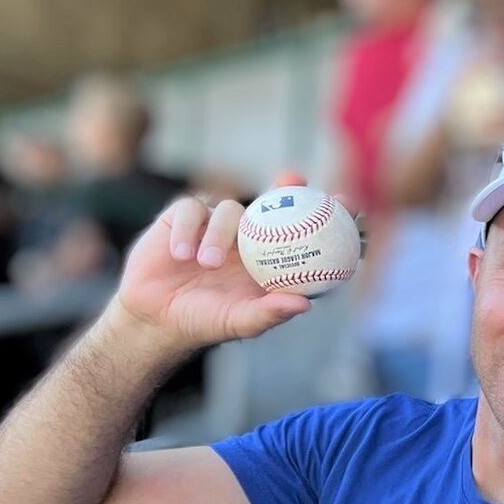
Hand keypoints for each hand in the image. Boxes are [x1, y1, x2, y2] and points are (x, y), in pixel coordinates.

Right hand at [110, 178, 325, 352]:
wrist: (157, 318)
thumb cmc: (206, 321)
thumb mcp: (241, 322)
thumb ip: (270, 312)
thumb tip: (305, 305)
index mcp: (269, 258)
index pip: (301, 230)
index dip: (324, 215)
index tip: (346, 203)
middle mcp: (247, 237)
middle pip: (272, 202)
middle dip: (287, 187)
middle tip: (293, 182)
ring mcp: (215, 224)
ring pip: (227, 209)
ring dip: (219, 234)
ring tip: (207, 264)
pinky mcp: (182, 218)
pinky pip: (189, 210)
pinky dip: (187, 231)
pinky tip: (181, 254)